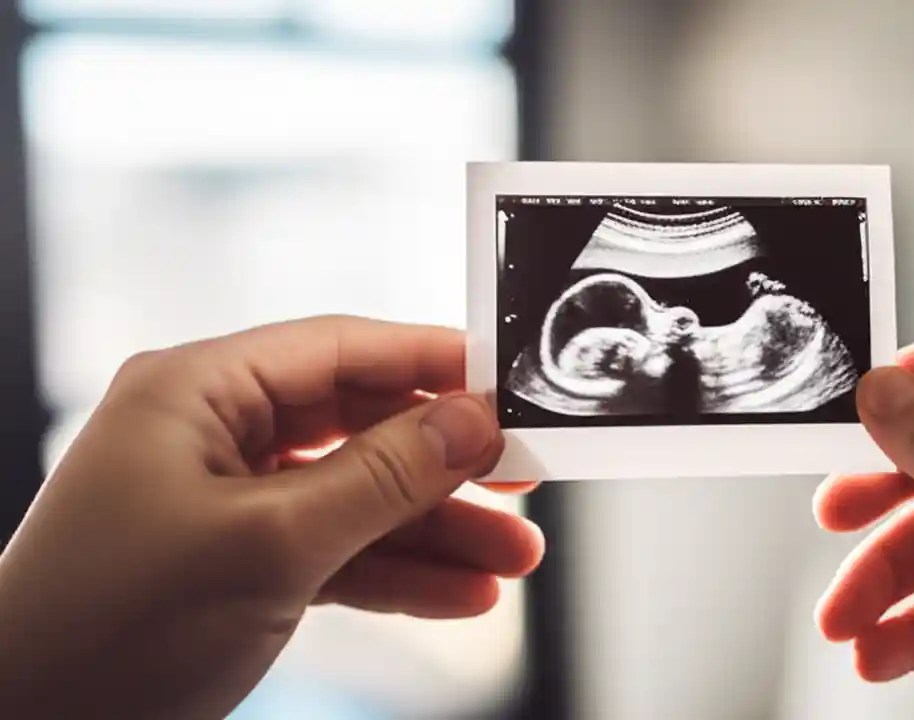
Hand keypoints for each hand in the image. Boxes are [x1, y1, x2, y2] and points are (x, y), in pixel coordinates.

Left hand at [0, 316, 542, 719]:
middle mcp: (212, 434)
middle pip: (360, 428)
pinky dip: (397, 574)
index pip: (340, 352)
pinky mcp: (237, 565)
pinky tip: (460, 594)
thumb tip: (470, 425)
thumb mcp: (270, 543)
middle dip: (446, 468)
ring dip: (437, 531)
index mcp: (197, 392)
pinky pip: (336, 553)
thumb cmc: (106, 630)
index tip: (506, 386)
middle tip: (524, 479)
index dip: (431, 365)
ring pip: (357, 499)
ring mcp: (226, 503)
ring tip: (514, 558)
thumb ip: (382, 477)